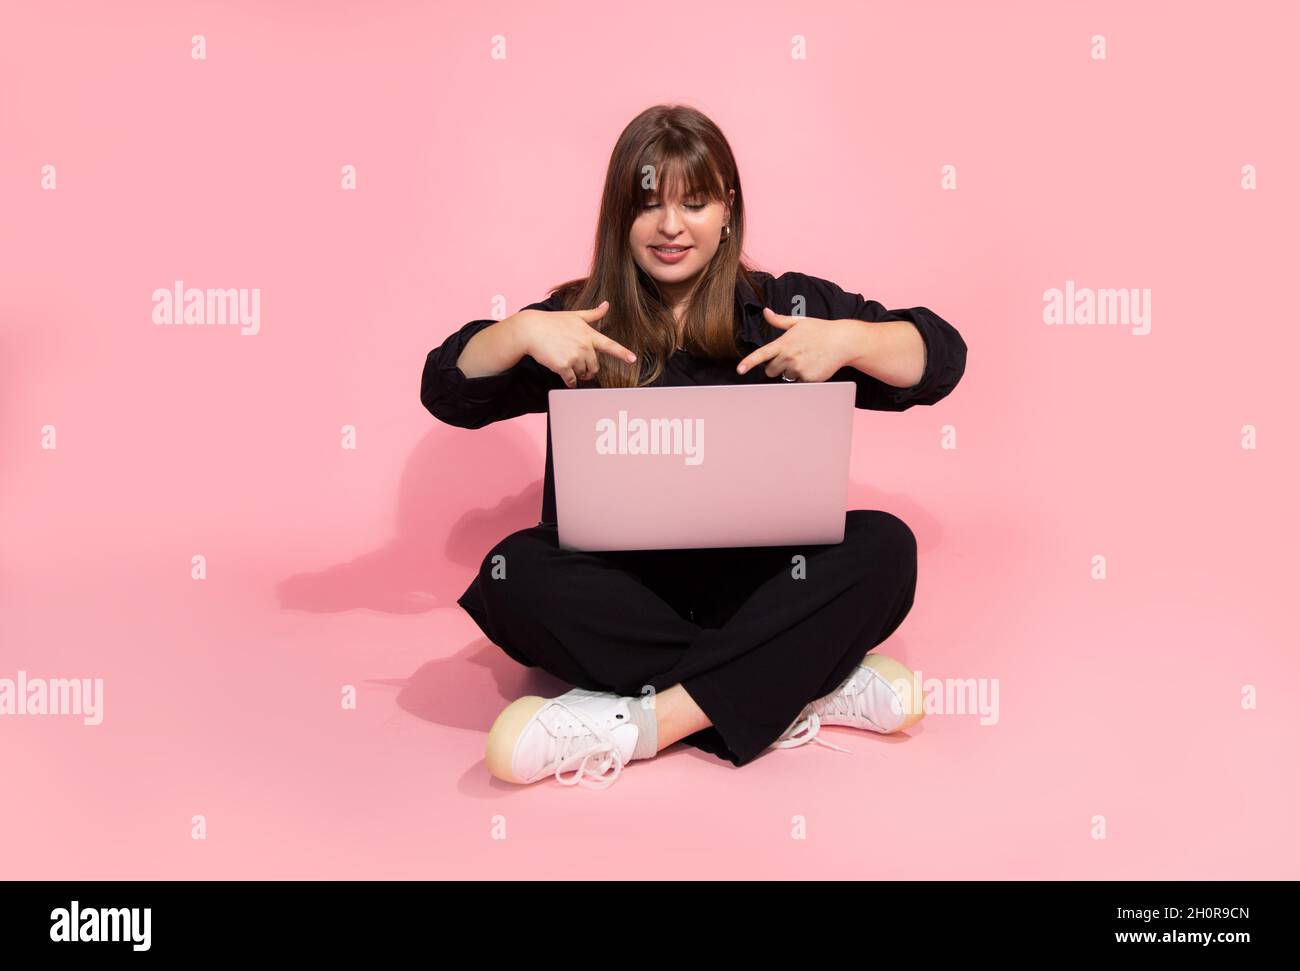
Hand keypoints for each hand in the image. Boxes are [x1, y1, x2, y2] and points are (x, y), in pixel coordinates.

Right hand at [516, 299, 636, 387]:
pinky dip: (570, 382)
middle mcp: (584, 346)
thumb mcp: (574, 315)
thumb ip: (593, 314)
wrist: (530, 330)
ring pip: (583, 373)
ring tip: (568, 366)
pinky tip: (567, 379)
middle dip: (588, 369)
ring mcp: (574, 356)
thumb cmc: (551, 322)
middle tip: (581, 368)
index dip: (622, 353)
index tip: (632, 359)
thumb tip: (607, 304)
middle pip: (595, 366)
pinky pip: (571, 380)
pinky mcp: (563, 366)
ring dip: (577, 374)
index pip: (609, 345)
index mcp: (588, 334)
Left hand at [735, 307, 863, 382]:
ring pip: (786, 376)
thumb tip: (766, 312)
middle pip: (771, 370)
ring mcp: (798, 369)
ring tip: (807, 359)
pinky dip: (804, 377)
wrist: (842, 341)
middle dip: (777, 366)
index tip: (740, 370)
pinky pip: (799, 383)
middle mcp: (789, 357)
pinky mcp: (808, 379)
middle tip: (792, 357)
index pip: (762, 355)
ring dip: (792, 371)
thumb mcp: (799, 322)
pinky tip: (813, 366)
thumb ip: (780, 320)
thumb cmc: (821, 330)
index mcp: (784, 343)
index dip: (748, 363)